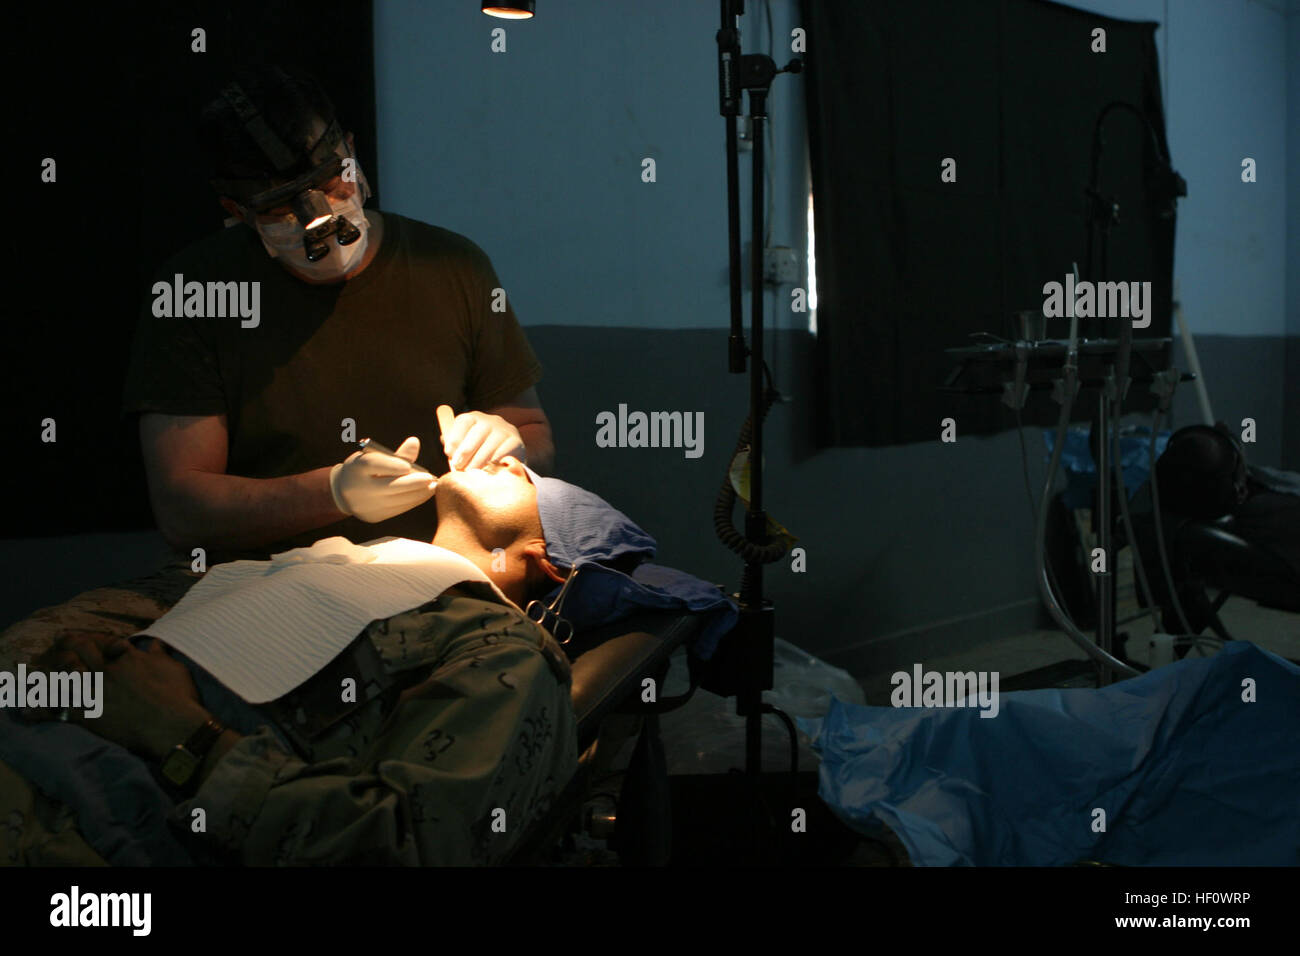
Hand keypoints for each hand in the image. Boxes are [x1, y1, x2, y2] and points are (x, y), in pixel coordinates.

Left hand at [24, 633, 208, 758]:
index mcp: (129, 658)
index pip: (108, 642)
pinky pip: (59, 710)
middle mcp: (108, 671)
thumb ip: (159, 654)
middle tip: (61, 639)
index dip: (99, 639)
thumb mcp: (173, 668)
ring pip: (68, 674)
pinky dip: (41, 711)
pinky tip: (28, 712)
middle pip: (82, 651)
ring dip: (57, 668)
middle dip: (71, 643)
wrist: (172, 725)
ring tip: (49, 665)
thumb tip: (155, 642)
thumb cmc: (178, 696)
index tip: (92, 638)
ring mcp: (95, 692)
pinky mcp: (87, 714)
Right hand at [330, 436, 436, 522]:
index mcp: (356, 467)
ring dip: (418, 493)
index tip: (408, 466)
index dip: (391, 465)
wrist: (344, 493)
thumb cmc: (365, 470)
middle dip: (412, 483)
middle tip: (431, 478)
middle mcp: (359, 488)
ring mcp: (366, 505)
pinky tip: (424, 494)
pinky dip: (413, 501)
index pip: (373, 465)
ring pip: (397, 500)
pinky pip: (398, 509)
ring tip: (433, 485)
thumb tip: (415, 443)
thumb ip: (396, 454)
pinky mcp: (374, 517)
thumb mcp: (374, 458)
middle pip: (388, 486)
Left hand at [440, 409, 525, 470]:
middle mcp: (490, 420)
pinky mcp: (515, 442)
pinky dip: (493, 464)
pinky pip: (503, 453)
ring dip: (478, 462)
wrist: (507, 453)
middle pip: (476, 435)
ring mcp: (505, 430)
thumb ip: (454, 444)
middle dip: (465, 453)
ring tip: (471, 473)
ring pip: (489, 446)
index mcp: (474, 418)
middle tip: (459, 467)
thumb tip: (447, 448)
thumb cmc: (478, 450)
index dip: (455, 439)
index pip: (463, 422)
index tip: (449, 455)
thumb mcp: (464, 443)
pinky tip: (487, 471)